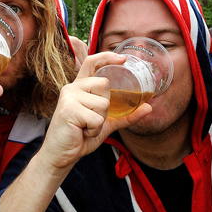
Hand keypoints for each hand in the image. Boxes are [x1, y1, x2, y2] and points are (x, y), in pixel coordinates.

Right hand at [39, 52, 150, 171]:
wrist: (62, 154)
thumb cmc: (81, 136)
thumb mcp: (107, 124)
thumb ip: (126, 115)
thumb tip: (149, 107)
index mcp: (80, 87)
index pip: (92, 63)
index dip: (107, 57)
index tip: (123, 59)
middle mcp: (73, 88)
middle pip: (104, 85)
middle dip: (105, 107)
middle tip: (91, 120)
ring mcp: (69, 97)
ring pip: (103, 104)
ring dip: (100, 122)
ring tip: (86, 127)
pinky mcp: (69, 110)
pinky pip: (97, 119)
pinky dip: (94, 130)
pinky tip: (82, 132)